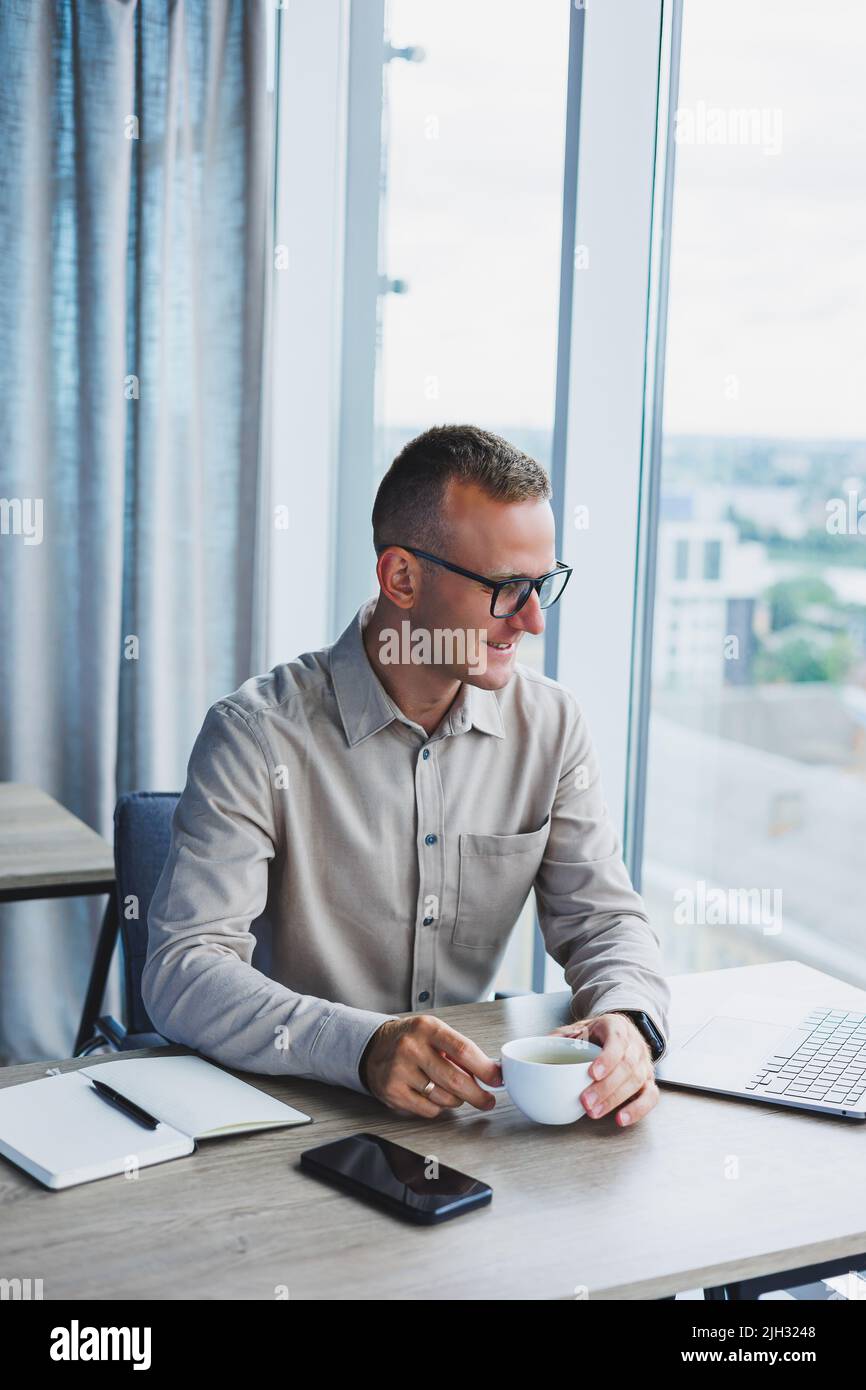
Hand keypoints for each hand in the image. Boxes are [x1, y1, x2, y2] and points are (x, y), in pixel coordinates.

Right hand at [360, 1016, 501, 1117]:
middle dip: (478, 1095)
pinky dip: (438, 1106)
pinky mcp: (393, 1092)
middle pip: (456, 1080)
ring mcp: (400, 1071)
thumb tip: (491, 1072)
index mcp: (427, 1027)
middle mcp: (411, 1047)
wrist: (373, 1047)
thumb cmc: (411, 1040)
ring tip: (451, 1090)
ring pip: (444, 1098)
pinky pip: (429, 1109)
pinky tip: (432, 1094)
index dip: (485, 1069)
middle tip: (487, 1100)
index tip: (497, 1079)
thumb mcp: (434, 1032)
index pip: (463, 1050)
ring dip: (456, 1100)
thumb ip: (460, 1050)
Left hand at [549, 1013, 658, 1127]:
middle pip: (627, 1066)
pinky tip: (621, 1119)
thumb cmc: (597, 1034)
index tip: (591, 1073)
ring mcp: (644, 1063)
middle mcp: (634, 1044)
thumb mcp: (578, 1029)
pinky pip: (650, 1097)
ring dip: (615, 1100)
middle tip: (586, 1102)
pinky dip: (637, 1109)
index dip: (606, 1058)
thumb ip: (560, 1038)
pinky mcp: (649, 1081)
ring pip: (637, 1081)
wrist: (619, 1033)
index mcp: (616, 1026)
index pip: (617, 1040)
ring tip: (594, 1112)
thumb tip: (540, 1048)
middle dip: (606, 1087)